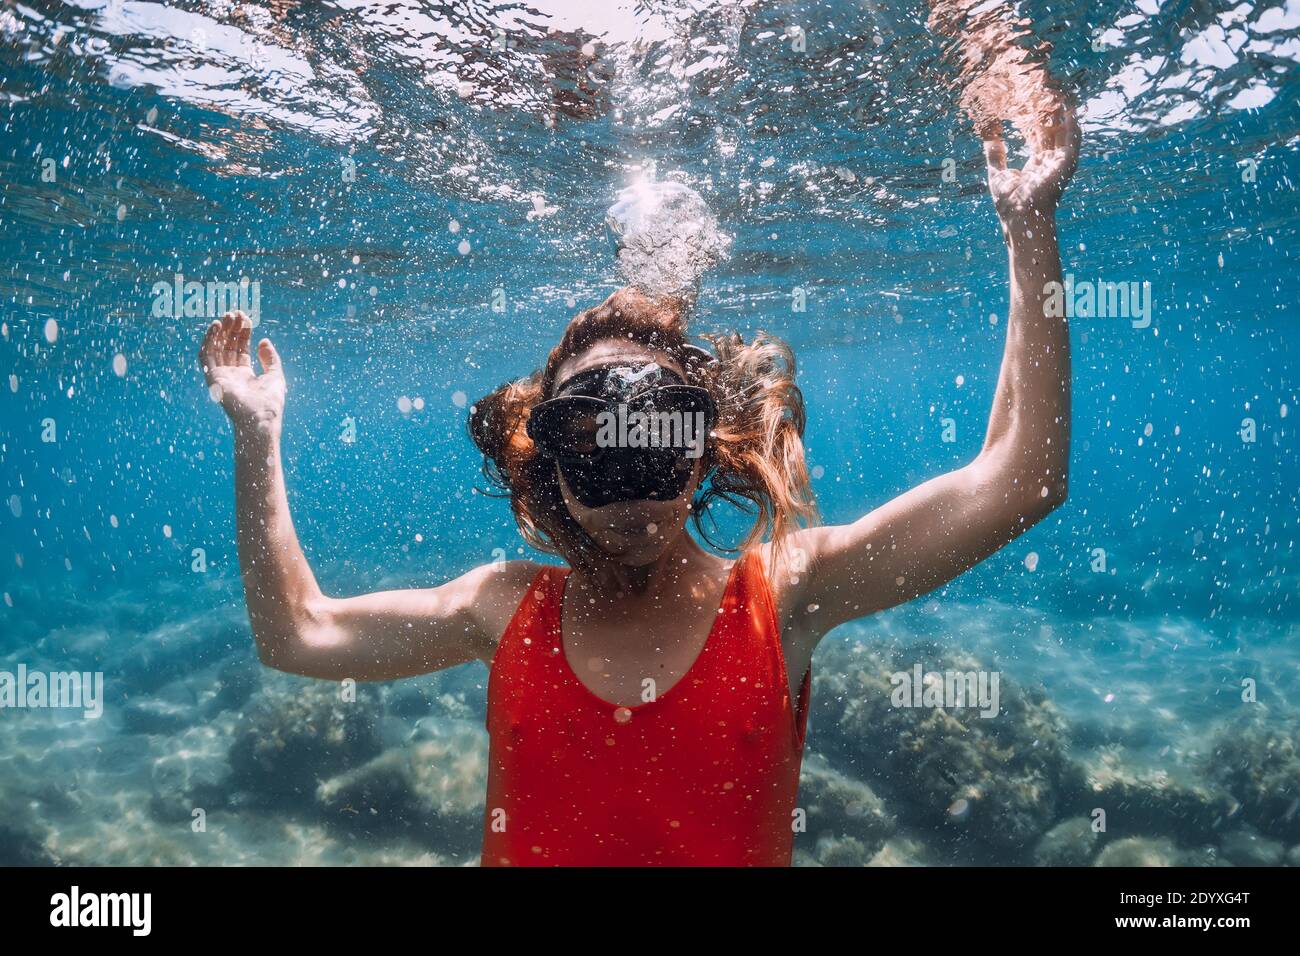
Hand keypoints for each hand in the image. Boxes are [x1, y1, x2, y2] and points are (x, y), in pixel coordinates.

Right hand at [200, 311, 285, 434]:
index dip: (243, 333)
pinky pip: (206, 355)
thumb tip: (264, 340)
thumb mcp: (275, 374)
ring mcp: (220, 376)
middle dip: (231, 329)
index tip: (246, 318)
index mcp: (245, 374)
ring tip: (227, 316)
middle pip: (228, 346)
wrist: (261, 417)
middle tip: (235, 313)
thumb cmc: (271, 400)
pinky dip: (209, 340)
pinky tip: (216, 326)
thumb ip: (270, 357)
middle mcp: (231, 374)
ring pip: (216, 348)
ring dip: (220, 331)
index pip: (241, 348)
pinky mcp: (212, 378)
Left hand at [984, 103, 1079, 229]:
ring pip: (1062, 129)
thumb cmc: (1009, 202)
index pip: (1038, 133)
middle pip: (1051, 127)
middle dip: (1048, 109)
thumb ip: (994, 153)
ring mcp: (1060, 161)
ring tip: (1056, 91)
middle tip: (1043, 88)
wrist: (1019, 217)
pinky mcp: (1067, 163)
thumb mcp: (997, 172)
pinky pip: (1072, 140)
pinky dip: (1072, 124)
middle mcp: (1051, 159)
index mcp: (1037, 162)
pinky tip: (1069, 108)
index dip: (1034, 116)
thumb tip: (988, 133)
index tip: (1028, 99)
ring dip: (1060, 111)